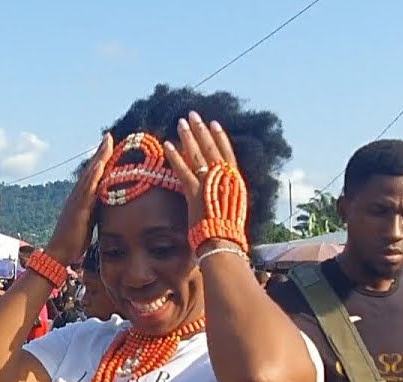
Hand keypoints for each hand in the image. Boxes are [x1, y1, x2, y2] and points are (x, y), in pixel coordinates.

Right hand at [45, 134, 112, 263]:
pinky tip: (101, 164)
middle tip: (109, 136)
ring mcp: (77, 201)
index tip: (109, 145)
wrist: (58, 253)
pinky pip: (88, 189)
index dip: (101, 160)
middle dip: (100, 152)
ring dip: (99, 158)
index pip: (92, 175)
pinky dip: (94, 175)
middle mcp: (77, 196)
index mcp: (81, 199)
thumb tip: (106, 207)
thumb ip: (95, 211)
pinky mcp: (78, 208)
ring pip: (90, 175)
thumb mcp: (88, 222)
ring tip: (107, 142)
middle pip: (91, 170)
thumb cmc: (73, 241)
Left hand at [163, 112, 239, 230]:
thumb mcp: (233, 208)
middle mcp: (223, 178)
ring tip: (179, 123)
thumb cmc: (228, 232)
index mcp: (235, 181)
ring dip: (188, 137)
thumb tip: (221, 188)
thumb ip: (227, 193)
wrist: (224, 244)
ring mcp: (209, 184)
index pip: (227, 153)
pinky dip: (174, 156)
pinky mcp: (194, 193)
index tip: (213, 123)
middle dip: (201, 130)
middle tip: (192, 115)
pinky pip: (182, 170)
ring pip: (197, 155)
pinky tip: (167, 144)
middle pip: (211, 149)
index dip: (219, 137)